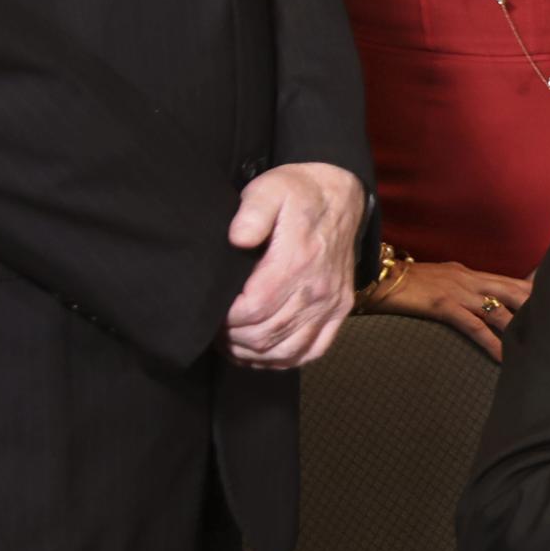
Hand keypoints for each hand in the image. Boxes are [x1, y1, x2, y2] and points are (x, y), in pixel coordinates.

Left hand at [222, 161, 363, 367]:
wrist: (340, 196)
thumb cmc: (298, 194)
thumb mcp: (270, 190)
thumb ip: (252, 211)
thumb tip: (237, 238)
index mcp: (297, 263)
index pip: (253, 310)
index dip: (224, 320)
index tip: (209, 312)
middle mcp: (317, 290)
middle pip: (266, 336)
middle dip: (232, 339)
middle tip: (212, 329)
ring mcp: (331, 304)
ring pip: (286, 350)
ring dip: (253, 353)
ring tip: (231, 342)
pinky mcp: (339, 311)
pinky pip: (311, 351)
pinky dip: (283, 360)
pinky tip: (261, 352)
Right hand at [364, 258, 533, 359]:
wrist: (377, 277)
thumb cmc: (407, 282)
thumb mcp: (442, 278)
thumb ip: (464, 286)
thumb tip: (481, 298)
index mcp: (470, 273)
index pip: (510, 282)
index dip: (534, 293)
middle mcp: (470, 280)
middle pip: (514, 291)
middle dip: (537, 307)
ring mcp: (459, 292)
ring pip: (499, 309)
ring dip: (519, 328)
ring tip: (538, 346)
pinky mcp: (443, 305)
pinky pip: (474, 326)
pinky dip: (492, 342)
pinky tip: (503, 357)